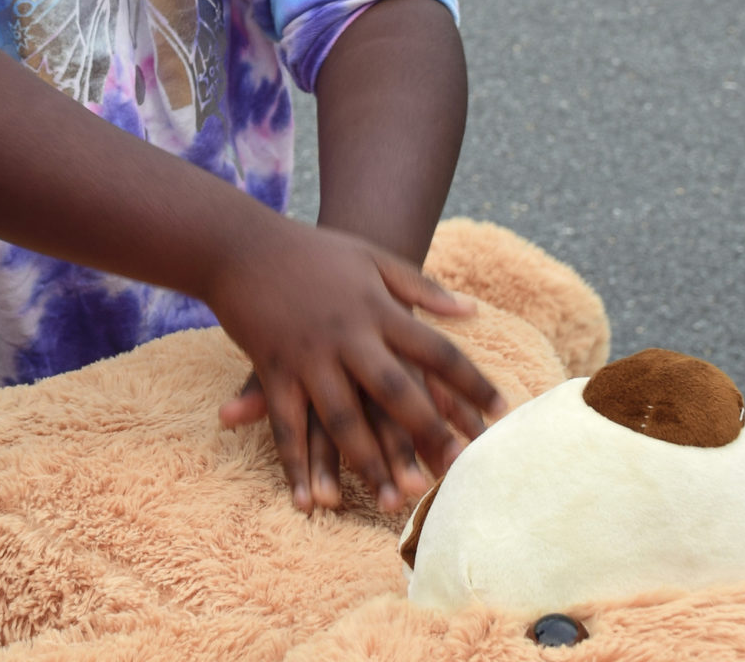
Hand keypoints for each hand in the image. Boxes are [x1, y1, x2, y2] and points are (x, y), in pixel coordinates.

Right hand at [209, 220, 505, 513]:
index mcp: (376, 307)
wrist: (242, 244)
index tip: (502, 413)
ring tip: (395, 501)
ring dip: (369, 463)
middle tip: (458, 471)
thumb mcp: (372, 258)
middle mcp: (346, 334)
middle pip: (394, 390)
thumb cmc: (314, 251)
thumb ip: (420, 287)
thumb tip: (472, 312)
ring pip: (342, 419)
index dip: (471, 381)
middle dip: (427, 432)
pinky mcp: (272, 370)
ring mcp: (307, 355)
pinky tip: (311, 501)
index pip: (435, 348)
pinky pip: (287, 426)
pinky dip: (297, 466)